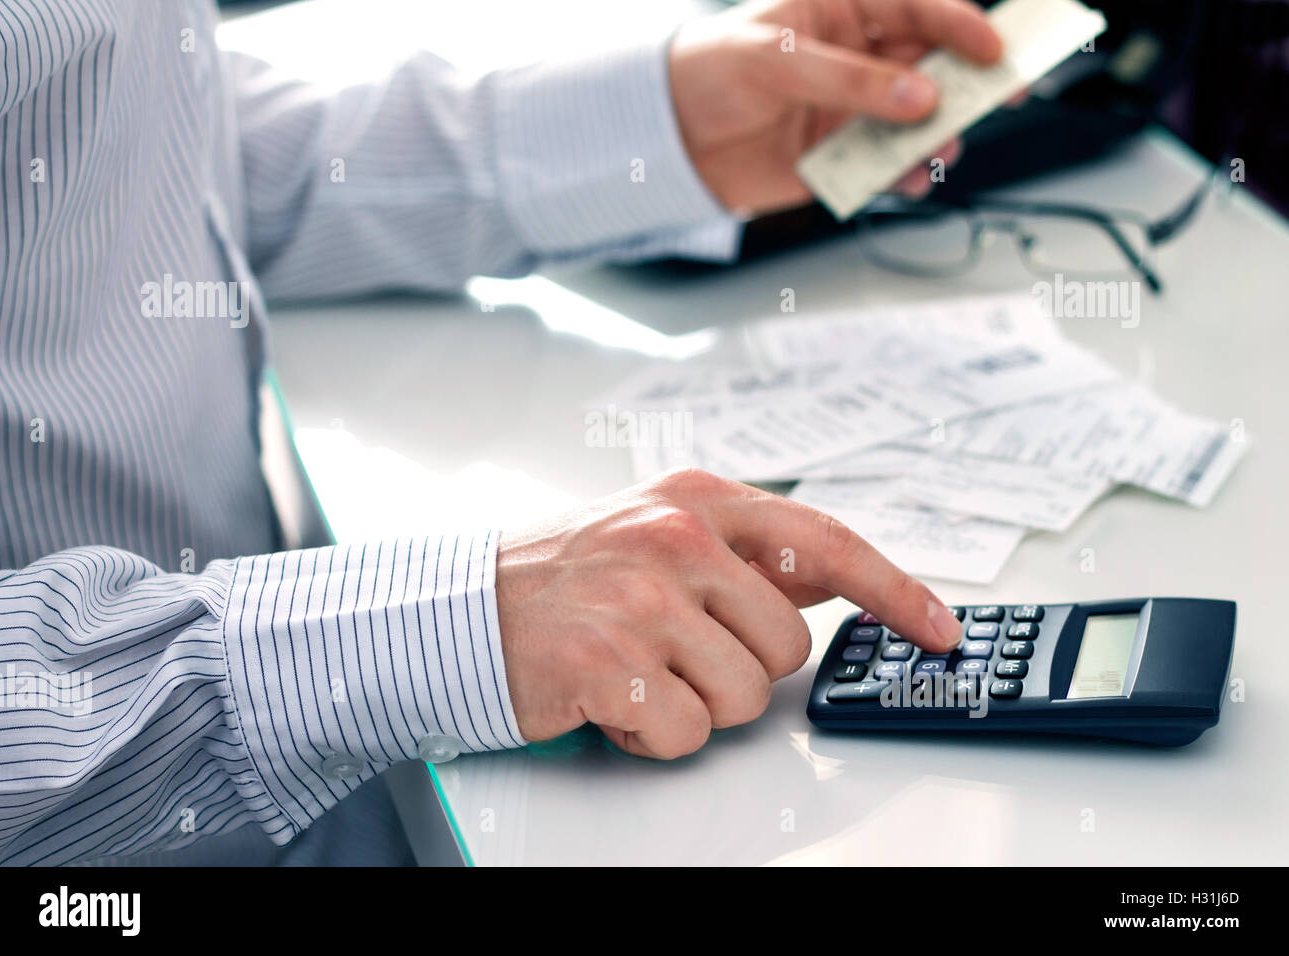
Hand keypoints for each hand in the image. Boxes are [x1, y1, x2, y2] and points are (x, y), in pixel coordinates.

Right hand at [497, 469, 962, 758]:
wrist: (456, 608)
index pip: (827, 541)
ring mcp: (641, 599)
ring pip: (744, 698)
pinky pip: (684, 734)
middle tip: (675, 653)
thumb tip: (835, 578)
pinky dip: (650, 736)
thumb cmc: (561, 576)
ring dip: (693, 705)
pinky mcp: (607, 661)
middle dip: (740, 668)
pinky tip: (610, 700)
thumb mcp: (655, 531)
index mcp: (697, 499)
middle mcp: (674, 538)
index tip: (940, 629)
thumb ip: (744, 551)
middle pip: (787, 645)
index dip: (896, 590)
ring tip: (637, 672)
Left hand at [668, 0, 1002, 213]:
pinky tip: (908, 176)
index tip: (994, 49)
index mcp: (844, 10)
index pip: (917, 8)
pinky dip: (903, 174)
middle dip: (968, 82)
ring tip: (941, 146)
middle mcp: (858, 58)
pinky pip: (886, 166)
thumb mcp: (773, 61)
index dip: (961, 25)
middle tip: (1004, 96)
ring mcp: (853, 110)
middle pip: (933, 65)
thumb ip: (848, 79)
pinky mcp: (841, 157)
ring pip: (917, 120)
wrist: (667, 139)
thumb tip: (918, 97)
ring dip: (938, 133)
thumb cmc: (706, 73)